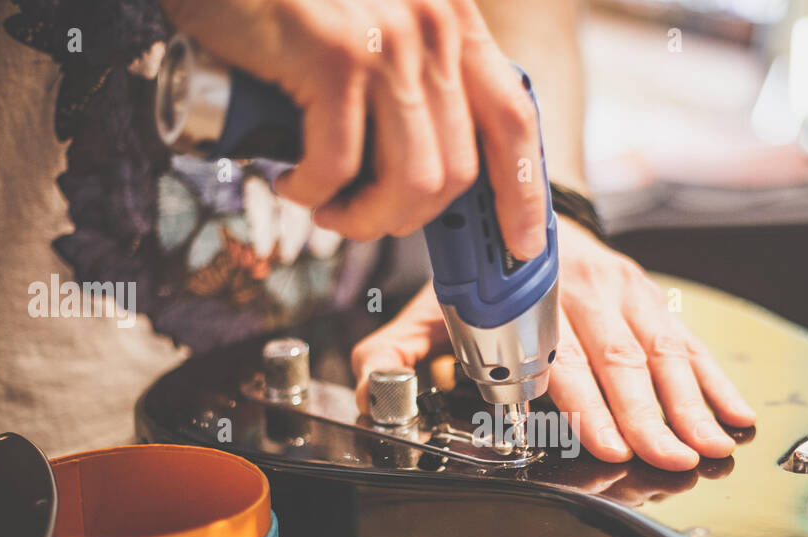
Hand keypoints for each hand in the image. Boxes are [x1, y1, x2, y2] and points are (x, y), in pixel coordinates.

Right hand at [158, 0, 546, 258]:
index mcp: (449, 22)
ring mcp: (388, 39)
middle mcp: (431, 24)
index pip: (511, 117)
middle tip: (360, 218)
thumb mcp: (370, 38)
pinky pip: (340, 167)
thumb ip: (410, 89)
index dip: (522, 191)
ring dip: (364, 218)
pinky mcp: (336, 56)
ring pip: (411, 181)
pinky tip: (287, 180)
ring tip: (326, 210)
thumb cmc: (285, 11)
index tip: (522, 242)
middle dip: (407, 219)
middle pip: (458, 170)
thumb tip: (429, 180)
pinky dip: (311, 192)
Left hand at [351, 216, 755, 470]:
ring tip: (710, 444)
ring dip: (691, 403)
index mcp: (532, 301)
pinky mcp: (651, 295)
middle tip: (671, 458)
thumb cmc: (485, 271)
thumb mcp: (434, 303)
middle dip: (650, 416)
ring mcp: (624, 292)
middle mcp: (584, 293)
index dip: (587, 407)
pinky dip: (716, 377)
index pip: (564, 362)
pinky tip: (735, 411)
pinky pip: (689, 339)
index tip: (608, 445)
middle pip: (623, 362)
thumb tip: (373, 391)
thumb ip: (396, 350)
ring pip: (665, 352)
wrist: (526, 201)